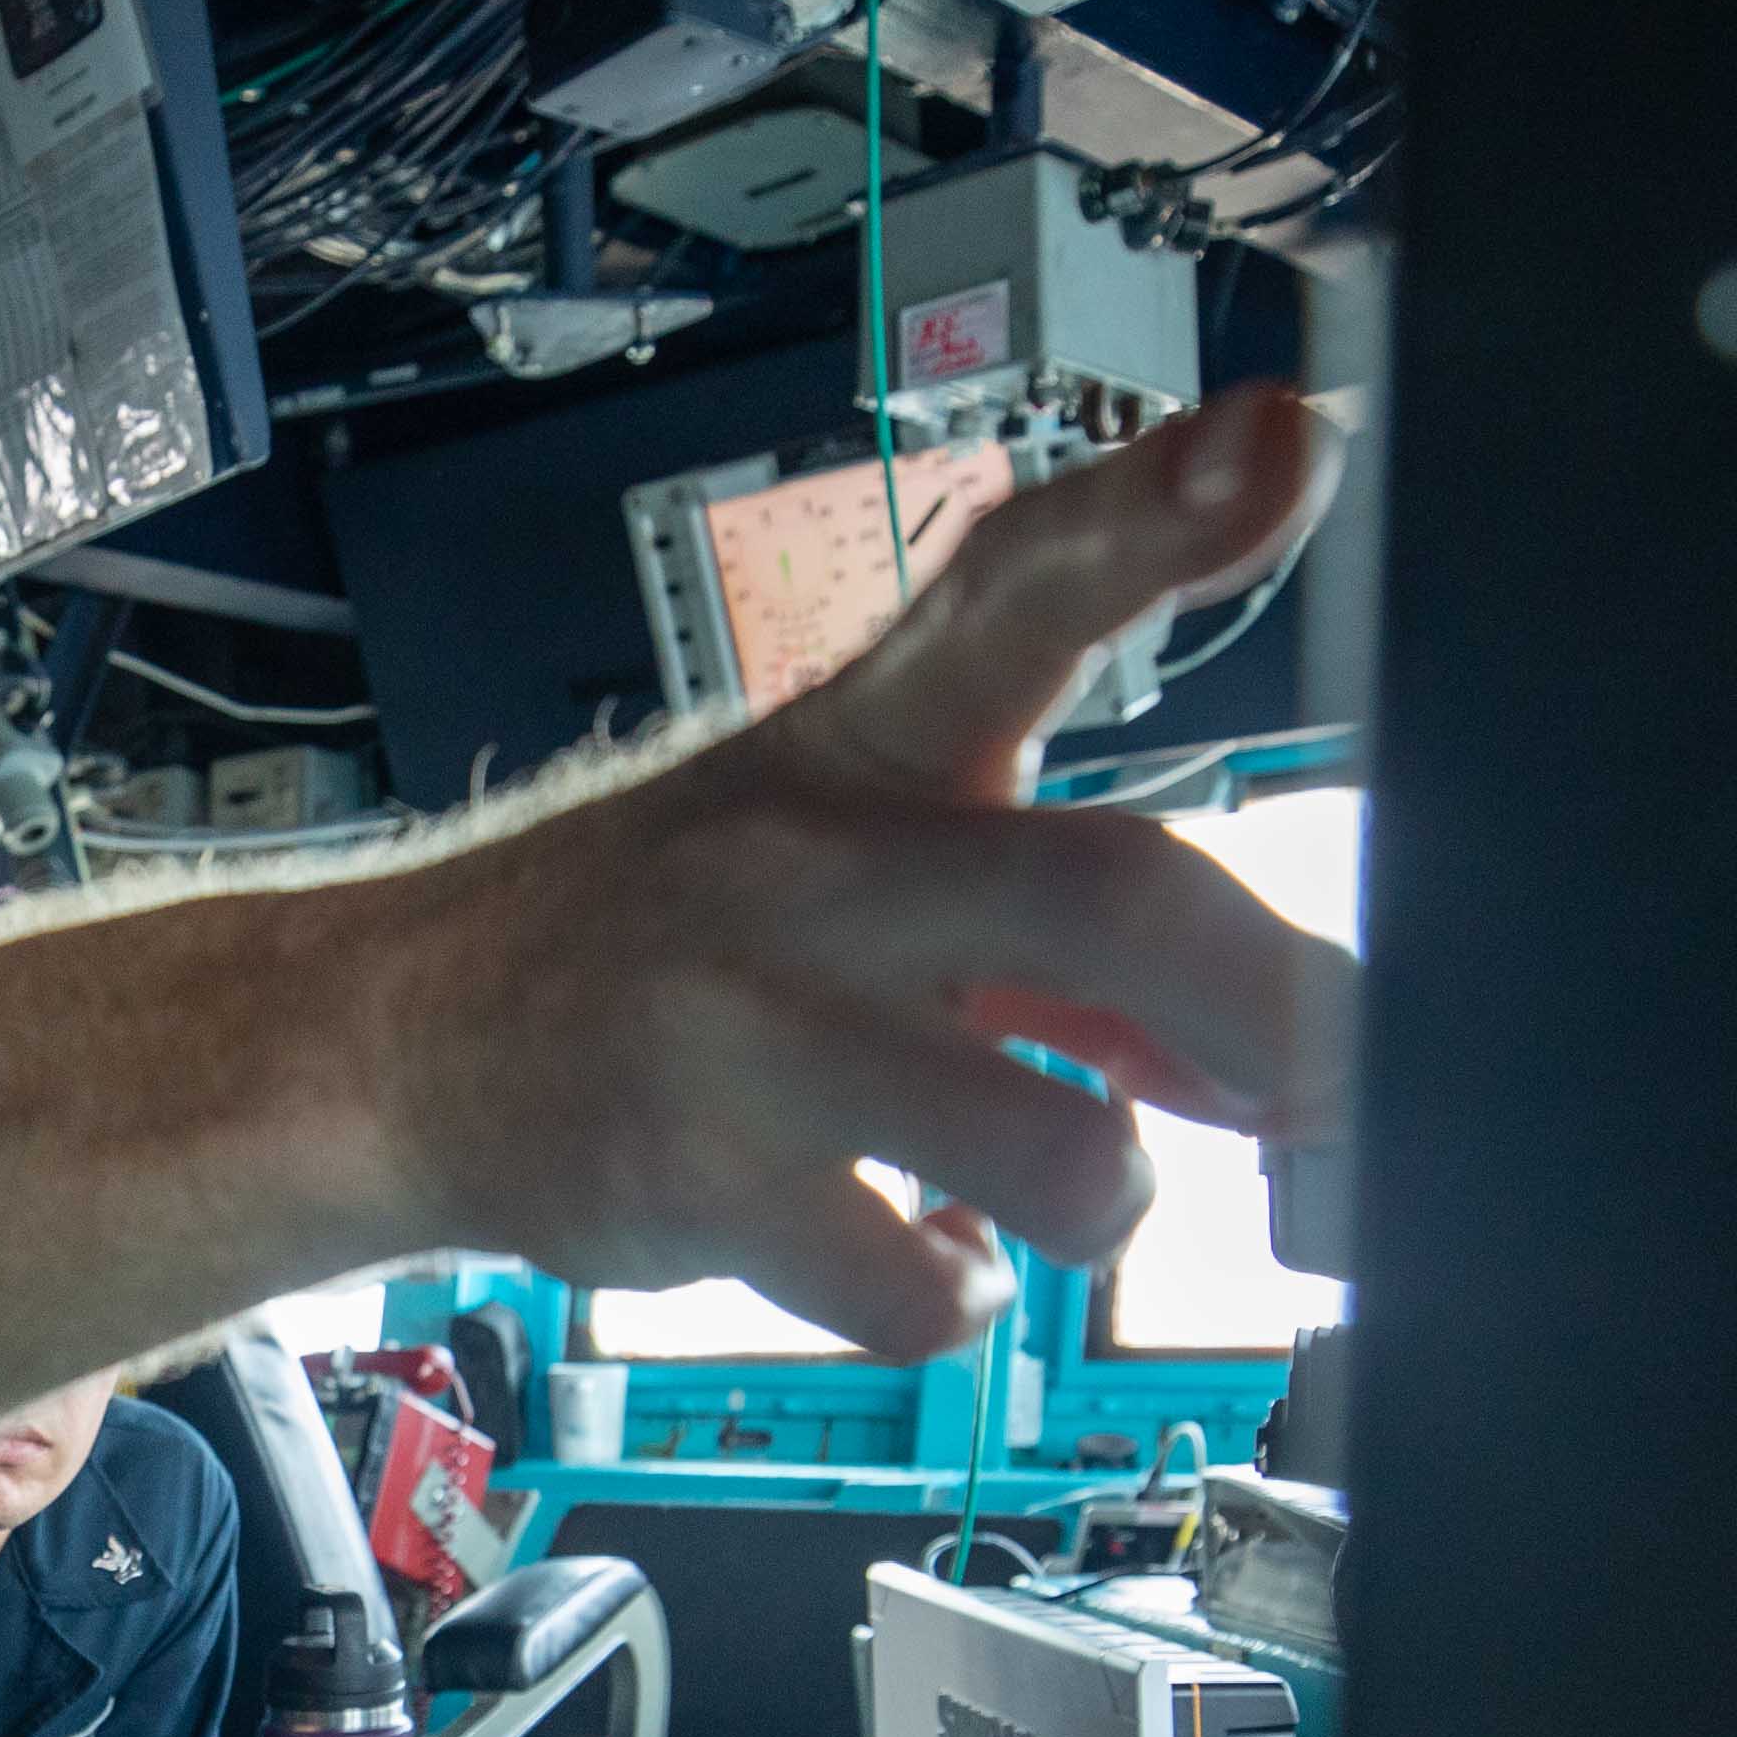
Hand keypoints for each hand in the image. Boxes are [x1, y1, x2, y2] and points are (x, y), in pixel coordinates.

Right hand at [399, 384, 1362, 1358]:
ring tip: (1066, 1183)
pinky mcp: (701, 1184)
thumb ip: (1061, 918)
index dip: (1163, 512)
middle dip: (1280, 1009)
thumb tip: (1270, 1053)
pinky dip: (960, 1294)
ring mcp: (754, 1025)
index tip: (1286, 442)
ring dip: (1109, 1192)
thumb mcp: (846, 843)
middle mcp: (817, 861)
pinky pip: (923, 1289)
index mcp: (869, 739)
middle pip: (1114, 901)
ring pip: (1051, 1142)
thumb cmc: (671, 933)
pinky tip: (915, 1249)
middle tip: (1340, 1081)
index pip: (1024, 583)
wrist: (396, 1038)